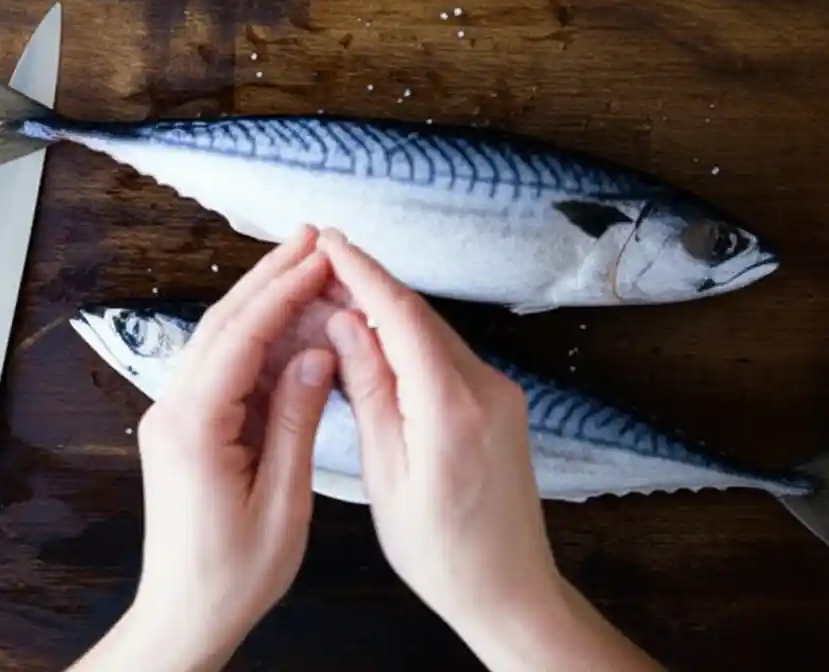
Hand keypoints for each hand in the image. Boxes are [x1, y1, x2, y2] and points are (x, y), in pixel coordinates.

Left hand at [70, 227, 336, 671]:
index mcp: (194, 429)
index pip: (241, 339)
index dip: (283, 291)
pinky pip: (222, 369)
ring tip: (305, 266)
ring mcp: (175, 418)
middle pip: (223, 325)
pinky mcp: (185, 428)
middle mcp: (174, 412)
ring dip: (262, 301)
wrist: (185, 613)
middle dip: (269, 277)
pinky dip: (256, 340)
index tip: (318, 256)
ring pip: (220, 341)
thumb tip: (315, 354)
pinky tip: (289, 323)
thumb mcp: (281, 503)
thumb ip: (296, 421)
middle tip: (310, 237)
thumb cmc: (233, 575)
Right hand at [319, 230, 660, 671]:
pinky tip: (378, 344)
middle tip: (320, 264)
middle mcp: (486, 387)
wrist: (509, 589)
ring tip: (337, 298)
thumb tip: (344, 323)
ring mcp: (501, 394)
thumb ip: (368, 390)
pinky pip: (450, 358)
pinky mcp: (503, 405)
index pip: (400, 315)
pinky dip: (411, 343)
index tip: (328, 240)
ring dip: (388, 313)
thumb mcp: (386, 473)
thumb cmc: (439, 550)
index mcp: (451, 406)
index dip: (362, 271)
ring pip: (435, 334)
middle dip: (370, 285)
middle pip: (419, 317)